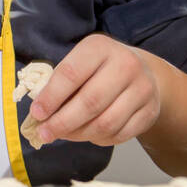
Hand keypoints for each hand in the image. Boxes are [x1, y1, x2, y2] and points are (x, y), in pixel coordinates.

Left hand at [26, 36, 159, 146]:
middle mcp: (126, 64)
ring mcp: (142, 89)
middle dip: (62, 123)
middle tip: (44, 133)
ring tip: (64, 134)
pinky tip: (88, 134)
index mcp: (100, 47)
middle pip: (90, 103)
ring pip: (105, 123)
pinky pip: (119, 135)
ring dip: (79, 134)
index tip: (36, 114)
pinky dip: (98, 139)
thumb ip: (59, 83)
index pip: (71, 74)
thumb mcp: (80, 63)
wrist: (143, 72)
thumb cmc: (99, 69)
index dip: (51, 97)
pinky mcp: (150, 111)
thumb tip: (39, 114)